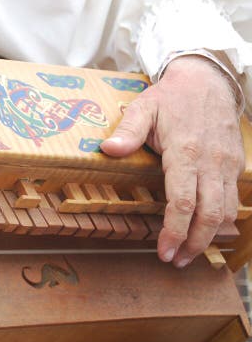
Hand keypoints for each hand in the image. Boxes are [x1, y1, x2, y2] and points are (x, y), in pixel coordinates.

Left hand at [101, 56, 243, 266]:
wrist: (209, 79)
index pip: (183, 201)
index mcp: (186, 151)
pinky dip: (222, 221)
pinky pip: (233, 199)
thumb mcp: (144, 107)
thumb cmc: (171, 97)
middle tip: (175, 261)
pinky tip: (205, 232)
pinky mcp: (234, 165)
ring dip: (208, 237)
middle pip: (209, 214)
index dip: (174, 230)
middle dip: (193, 243)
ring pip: (226, 211)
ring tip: (188, 254)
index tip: (163, 251)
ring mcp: (226, 164)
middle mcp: (211, 162)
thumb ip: (127, 131)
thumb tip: (107, 150)